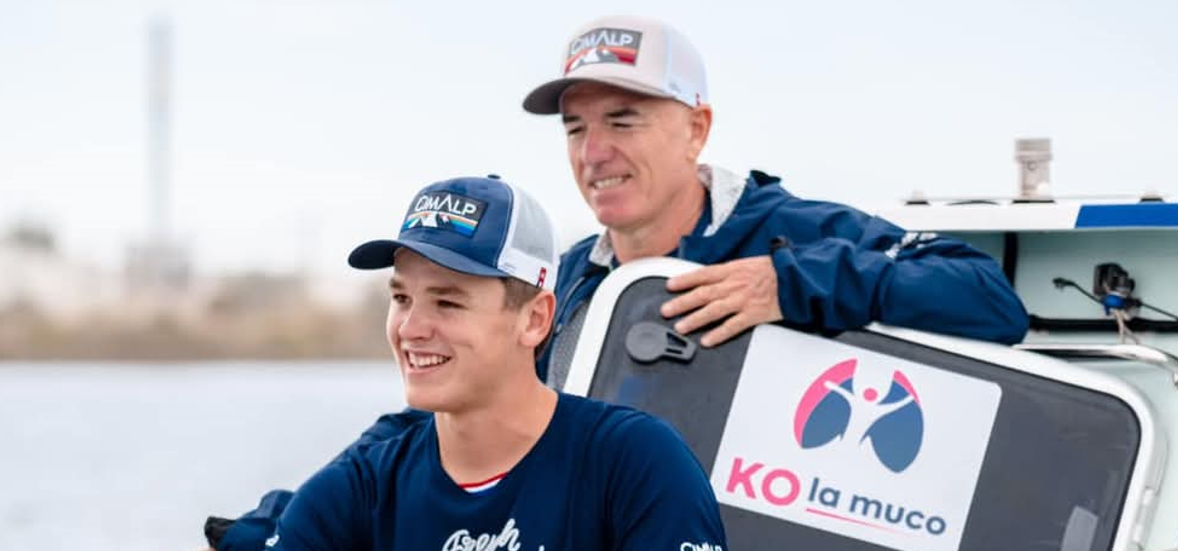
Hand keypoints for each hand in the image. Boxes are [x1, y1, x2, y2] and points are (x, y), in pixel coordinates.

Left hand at [661, 256, 782, 346]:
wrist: (798, 277)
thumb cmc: (777, 269)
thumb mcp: (750, 263)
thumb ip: (732, 272)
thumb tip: (716, 277)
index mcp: (733, 270)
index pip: (703, 274)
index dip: (684, 280)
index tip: (670, 285)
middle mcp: (734, 285)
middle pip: (703, 294)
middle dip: (682, 303)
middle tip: (666, 310)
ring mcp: (743, 300)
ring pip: (713, 310)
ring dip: (695, 319)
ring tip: (681, 327)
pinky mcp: (754, 314)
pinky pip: (732, 326)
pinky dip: (719, 334)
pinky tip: (707, 340)